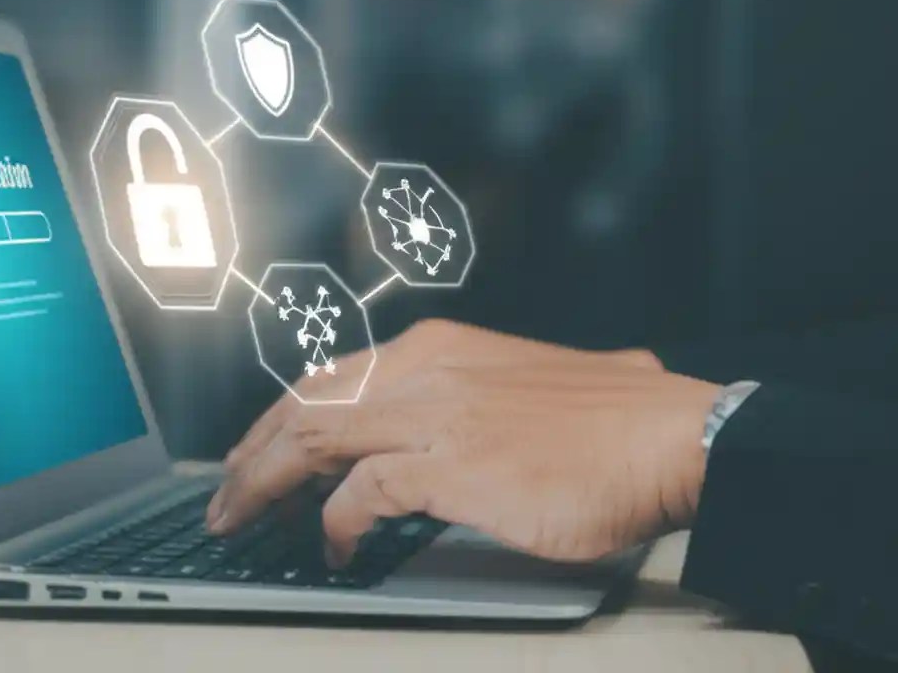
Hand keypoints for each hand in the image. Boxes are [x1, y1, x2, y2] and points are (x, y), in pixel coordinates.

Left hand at [208, 319, 718, 564]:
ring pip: (313, 440)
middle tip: (227, 492)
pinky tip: (335, 549)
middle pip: (305, 404)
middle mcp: (426, 370)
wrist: (670, 435)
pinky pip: (361, 494)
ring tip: (241, 521)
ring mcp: (435, 414)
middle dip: (252, 452)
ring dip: (266, 486)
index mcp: (441, 348)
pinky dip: (335, 525)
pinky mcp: (451, 465)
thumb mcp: (526, 388)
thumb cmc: (614, 421)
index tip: (259, 449)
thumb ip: (476, 401)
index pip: (331, 376)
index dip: (282, 417)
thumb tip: (458, 433)